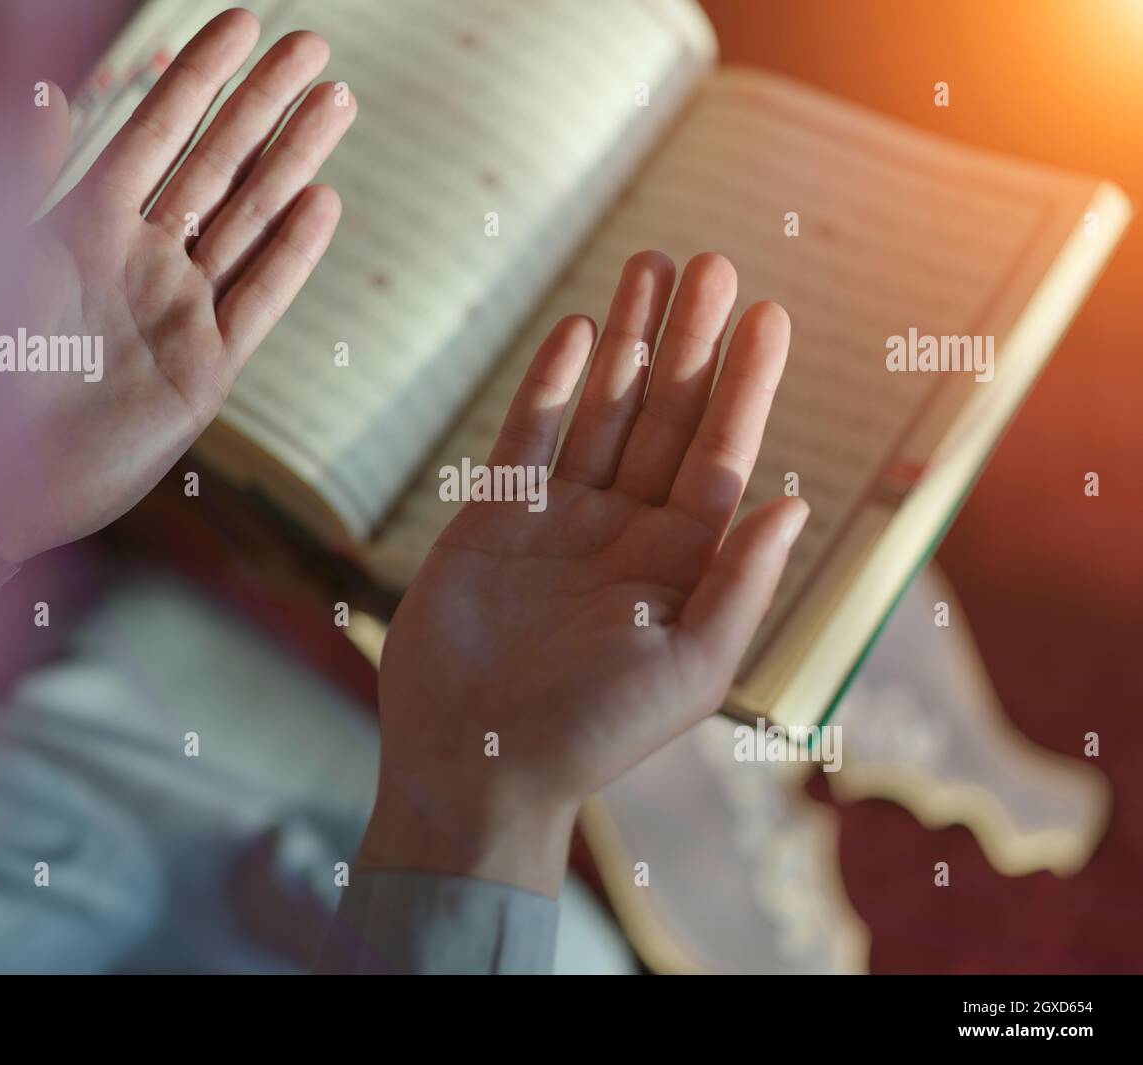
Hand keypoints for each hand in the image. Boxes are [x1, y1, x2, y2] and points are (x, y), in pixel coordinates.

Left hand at [0, 11, 354, 561]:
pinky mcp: (206, 370)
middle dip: (266, 104)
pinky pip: (259, 300)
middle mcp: (140, 261)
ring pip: (250, 221)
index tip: (245, 21)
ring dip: (295, 163)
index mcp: (84, 226)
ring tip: (338, 104)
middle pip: (218, 166)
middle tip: (317, 48)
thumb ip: (25, 178)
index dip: (200, 76)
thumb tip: (43, 89)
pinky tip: (323, 204)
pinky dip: (292, 255)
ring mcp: (179, 313)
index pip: (154, 131)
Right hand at [362, 252, 808, 895]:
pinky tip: (577, 329)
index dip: (746, 384)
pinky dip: (551, 382)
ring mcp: (560, 519)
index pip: (721, 453)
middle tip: (710, 261)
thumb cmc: (592, 733)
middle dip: (689, 340)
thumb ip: (740, 581)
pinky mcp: (495, 518)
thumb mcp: (691, 667)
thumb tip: (794, 500)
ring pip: (601, 409)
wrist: (474, 765)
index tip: (767, 314)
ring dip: (626, 339)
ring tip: (649, 266)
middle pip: (665, 414)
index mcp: (681, 563)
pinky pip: (529, 435)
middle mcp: (626, 530)